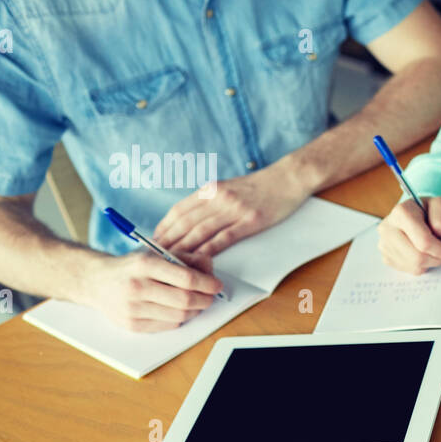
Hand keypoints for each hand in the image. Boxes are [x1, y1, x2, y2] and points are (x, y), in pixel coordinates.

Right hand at [84, 250, 221, 332]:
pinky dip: (179, 319)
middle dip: (204, 300)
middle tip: (210, 297)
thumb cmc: (130, 268)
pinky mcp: (131, 324)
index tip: (216, 285)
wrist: (96, 281)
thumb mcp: (155, 254)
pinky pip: (167, 326)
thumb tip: (210, 268)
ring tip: (196, 303)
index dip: (207, 284)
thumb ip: (185, 258)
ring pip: (179, 316)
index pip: (186, 278)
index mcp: (144, 264)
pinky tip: (178, 311)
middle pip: (184, 300)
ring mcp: (132, 308)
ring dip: (194, 311)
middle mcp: (136, 286)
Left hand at [153, 165, 310, 257]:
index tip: (153, 241)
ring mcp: (233, 209)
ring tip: (172, 262)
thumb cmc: (260, 186)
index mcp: (210, 189)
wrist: (287, 179)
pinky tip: (199, 260)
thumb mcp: (229, 187)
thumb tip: (191, 218)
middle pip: (185, 222)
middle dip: (168, 241)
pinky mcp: (249, 221)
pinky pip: (223, 238)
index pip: (179, 210)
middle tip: (155, 257)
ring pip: (200, 231)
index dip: (164, 227)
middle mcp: (218, 198)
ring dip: (184, 248)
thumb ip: (210, 200)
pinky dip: (208, 250)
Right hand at [377, 196, 440, 274]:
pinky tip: (422, 253)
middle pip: (417, 257)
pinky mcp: (386, 257)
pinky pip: (409, 269)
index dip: (440, 249)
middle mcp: (387, 228)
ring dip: (430, 262)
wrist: (416, 214)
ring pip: (414, 266)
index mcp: (401, 212)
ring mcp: (384, 244)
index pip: (423, 241)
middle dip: (436, 258)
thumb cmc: (429, 211)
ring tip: (433, 251)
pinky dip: (421, 265)